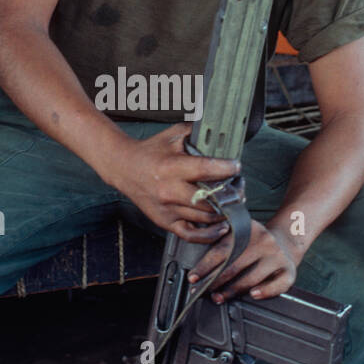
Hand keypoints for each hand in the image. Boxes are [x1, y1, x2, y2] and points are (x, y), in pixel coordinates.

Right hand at [108, 123, 240, 242]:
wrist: (124, 168)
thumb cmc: (151, 151)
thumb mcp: (173, 135)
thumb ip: (196, 132)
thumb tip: (220, 128)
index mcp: (172, 167)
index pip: (206, 170)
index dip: (227, 168)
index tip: (236, 166)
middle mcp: (169, 191)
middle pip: (209, 199)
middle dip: (230, 194)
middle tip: (239, 187)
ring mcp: (168, 209)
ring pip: (205, 217)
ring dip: (224, 211)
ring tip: (233, 202)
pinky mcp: (165, 222)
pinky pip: (191, 235)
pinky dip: (209, 234)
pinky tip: (221, 226)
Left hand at [187, 218, 297, 300]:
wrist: (286, 241)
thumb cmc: (254, 243)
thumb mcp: (239, 233)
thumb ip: (219, 240)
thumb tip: (196, 259)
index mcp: (248, 230)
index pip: (222, 250)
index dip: (205, 266)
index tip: (193, 277)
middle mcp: (264, 241)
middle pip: (235, 265)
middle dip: (215, 281)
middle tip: (203, 292)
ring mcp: (277, 257)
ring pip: (251, 278)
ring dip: (232, 290)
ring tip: (219, 297)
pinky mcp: (288, 271)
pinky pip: (277, 285)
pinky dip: (265, 291)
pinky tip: (253, 295)